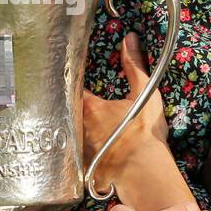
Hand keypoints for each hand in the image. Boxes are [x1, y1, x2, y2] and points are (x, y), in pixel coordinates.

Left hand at [83, 32, 168, 189]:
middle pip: (67, 114)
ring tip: (86, 132)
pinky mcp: (82, 170)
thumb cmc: (144, 132)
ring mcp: (78, 151)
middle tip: (80, 108)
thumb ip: (134, 65)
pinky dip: (79, 157)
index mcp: (89, 107)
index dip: (73, 85)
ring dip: (73, 133)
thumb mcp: (144, 92)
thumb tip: (130, 39)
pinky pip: (75, 161)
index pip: (72, 90)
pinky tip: (89, 156)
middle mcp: (78, 128)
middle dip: (71, 110)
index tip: (75, 82)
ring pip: (69, 137)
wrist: (144, 170)